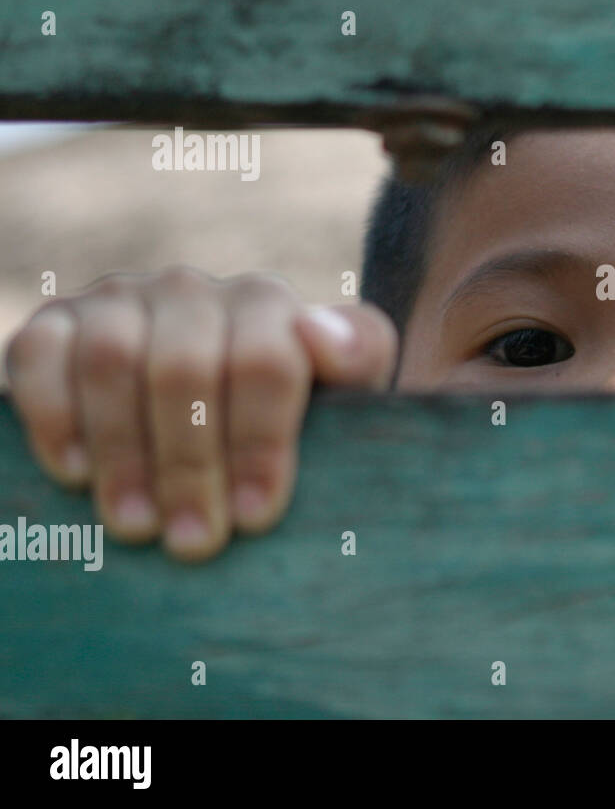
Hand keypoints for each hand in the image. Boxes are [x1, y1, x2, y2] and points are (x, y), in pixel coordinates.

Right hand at [4, 267, 397, 560]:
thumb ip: (357, 356)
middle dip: (191, 464)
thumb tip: (322, 338)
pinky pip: (40, 356)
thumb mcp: (344, 390)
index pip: (265, 361)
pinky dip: (54, 415)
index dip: (260, 440)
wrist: (215, 411)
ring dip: (122, 452)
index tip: (257, 515)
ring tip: (136, 525)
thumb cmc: (291, 414)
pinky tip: (74, 474)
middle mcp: (192, 291)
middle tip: (194, 541)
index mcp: (266, 304)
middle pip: (184, 369)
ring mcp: (120, 300)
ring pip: (112, 361)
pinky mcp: (57, 323)